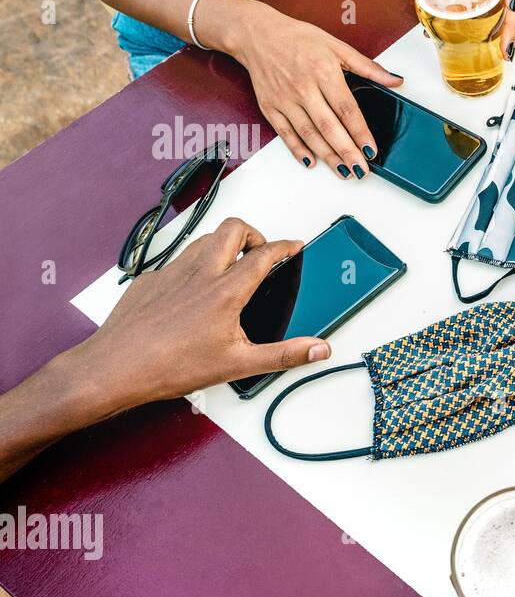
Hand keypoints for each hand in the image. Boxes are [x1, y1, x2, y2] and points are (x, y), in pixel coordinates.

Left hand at [77, 217, 330, 408]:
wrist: (116, 367)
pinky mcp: (150, 280)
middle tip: (260, 252)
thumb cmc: (169, 367)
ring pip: (204, 239)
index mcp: (226, 291)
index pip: (264, 255)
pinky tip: (193, 291)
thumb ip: (284, 355)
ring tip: (230, 266)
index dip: (285, 246)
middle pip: (233, 229)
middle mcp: (200, 273)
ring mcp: (172, 272)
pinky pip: (178, 260)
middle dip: (253, 234)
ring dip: (224, 245)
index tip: (293, 245)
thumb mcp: (238, 365)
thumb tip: (318, 349)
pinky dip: (194, 265)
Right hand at [224, 1, 401, 179]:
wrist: (257, 34)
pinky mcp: (270, 107)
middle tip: (361, 170)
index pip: (347, 109)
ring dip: (327, 156)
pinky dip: (298, 150)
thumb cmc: (298, 38)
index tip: (371, 150)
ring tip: (344, 172)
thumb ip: (367, 67)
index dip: (360, 132)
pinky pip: (285, 133)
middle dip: (347, 151)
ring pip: (309, 134)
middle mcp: (304, 88)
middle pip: (329, 127)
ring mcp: (285, 100)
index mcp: (323, 72)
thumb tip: (395, 80)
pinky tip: (311, 162)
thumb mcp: (336, 46)